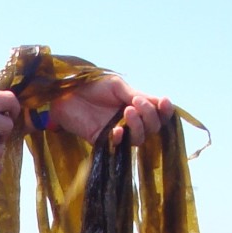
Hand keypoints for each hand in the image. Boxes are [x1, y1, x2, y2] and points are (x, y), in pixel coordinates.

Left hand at [46, 76, 172, 147]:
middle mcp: (130, 121)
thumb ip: (135, 95)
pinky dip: (120, 138)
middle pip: (153, 128)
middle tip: (136, 102)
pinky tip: (116, 130)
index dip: (165, 111)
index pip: (159, 114)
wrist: (66, 93)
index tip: (164, 101)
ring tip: (127, 110)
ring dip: (138, 126)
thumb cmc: (91, 86)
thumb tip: (158, 102)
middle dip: (150, 116)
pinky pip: (118, 145)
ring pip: (139, 139)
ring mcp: (118, 131)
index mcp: (137, 106)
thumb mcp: (116, 86)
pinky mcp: (102, 140)